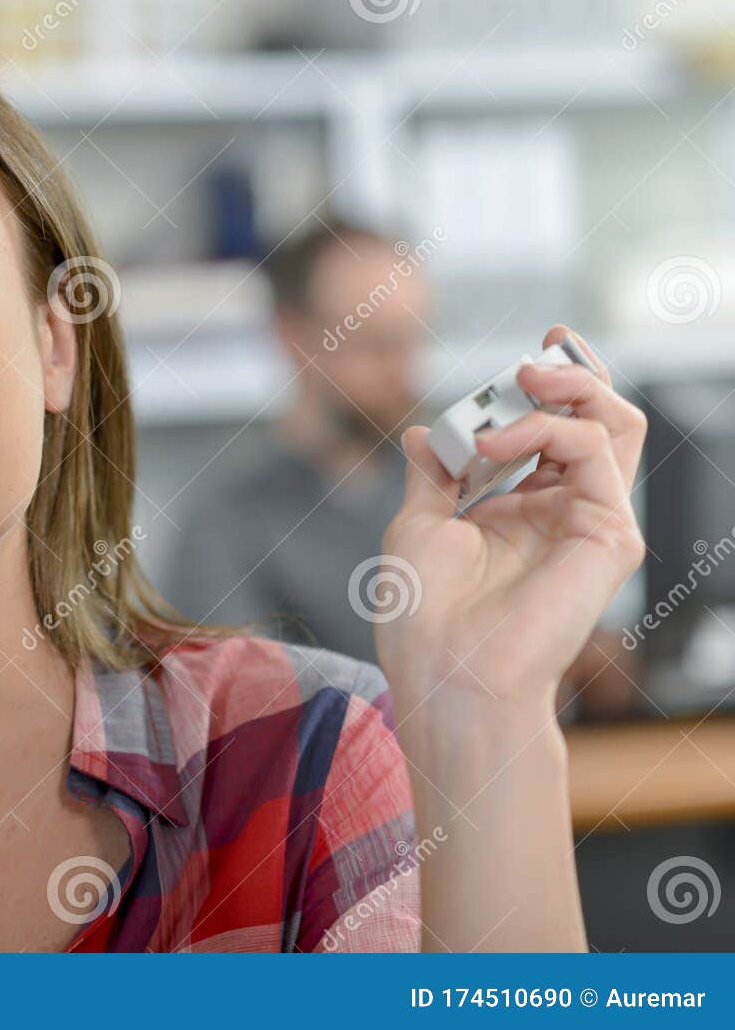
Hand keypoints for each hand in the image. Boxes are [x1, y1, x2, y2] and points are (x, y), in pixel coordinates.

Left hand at [375, 326, 646, 714]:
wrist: (445, 671)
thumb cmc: (424, 616)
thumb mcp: (418, 525)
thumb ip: (434, 474)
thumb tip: (425, 431)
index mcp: (518, 511)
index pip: (548, 434)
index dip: (543, 392)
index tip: (519, 361)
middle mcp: (560, 512)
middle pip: (595, 421)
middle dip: (569, 375)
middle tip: (532, 359)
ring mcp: (590, 522)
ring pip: (611, 426)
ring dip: (562, 390)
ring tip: (515, 386)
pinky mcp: (610, 535)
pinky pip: (596, 453)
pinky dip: (546, 429)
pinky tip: (494, 444)